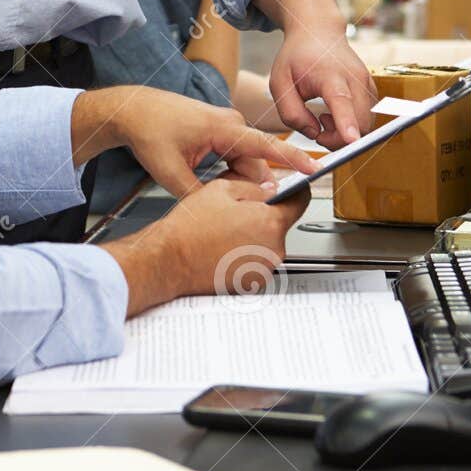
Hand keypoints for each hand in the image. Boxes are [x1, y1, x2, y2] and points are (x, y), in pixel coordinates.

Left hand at [71, 85, 319, 197]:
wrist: (135, 110)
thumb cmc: (150, 131)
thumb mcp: (170, 172)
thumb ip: (199, 195)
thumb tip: (221, 213)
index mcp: (223, 128)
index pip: (266, 145)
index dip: (293, 159)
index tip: (315, 167)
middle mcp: (231, 123)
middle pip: (255, 164)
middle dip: (248, 187)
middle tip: (226, 203)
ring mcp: (227, 126)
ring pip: (246, 163)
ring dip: (235, 181)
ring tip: (207, 186)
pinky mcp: (222, 131)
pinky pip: (237, 157)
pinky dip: (229, 173)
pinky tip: (210, 180)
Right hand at [103, 176, 308, 314]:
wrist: (169, 261)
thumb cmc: (189, 229)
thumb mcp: (221, 189)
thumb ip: (254, 187)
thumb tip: (269, 189)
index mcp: (270, 222)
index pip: (301, 201)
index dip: (295, 191)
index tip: (291, 188)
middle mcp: (273, 249)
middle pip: (281, 224)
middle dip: (265, 215)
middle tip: (239, 210)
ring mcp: (263, 269)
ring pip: (267, 243)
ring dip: (254, 235)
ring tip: (226, 230)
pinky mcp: (251, 283)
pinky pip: (256, 260)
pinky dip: (246, 253)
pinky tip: (224, 247)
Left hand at [268, 26, 375, 145]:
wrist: (319, 32)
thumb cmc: (296, 58)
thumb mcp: (279, 83)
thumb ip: (291, 113)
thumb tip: (314, 134)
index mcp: (329, 75)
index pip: (341, 101)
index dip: (347, 124)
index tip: (352, 141)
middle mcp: (355, 78)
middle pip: (360, 122)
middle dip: (339, 140)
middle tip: (317, 127)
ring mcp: (367, 83)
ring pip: (367, 125)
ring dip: (345, 133)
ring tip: (323, 117)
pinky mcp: (372, 89)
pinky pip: (368, 118)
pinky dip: (352, 125)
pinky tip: (334, 113)